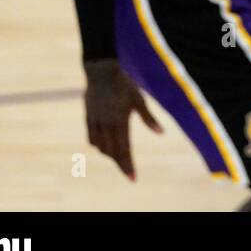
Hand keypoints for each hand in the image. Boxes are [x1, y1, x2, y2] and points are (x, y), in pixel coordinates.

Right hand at [83, 58, 161, 180]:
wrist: (101, 72)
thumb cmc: (124, 85)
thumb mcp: (139, 100)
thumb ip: (149, 118)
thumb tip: (161, 133)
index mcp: (120, 121)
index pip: (124, 150)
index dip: (128, 165)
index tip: (132, 178)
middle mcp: (106, 124)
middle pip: (112, 152)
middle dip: (120, 163)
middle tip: (129, 170)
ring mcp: (95, 122)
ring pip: (101, 148)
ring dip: (110, 155)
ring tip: (120, 158)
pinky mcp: (88, 119)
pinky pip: (92, 139)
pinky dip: (99, 146)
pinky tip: (106, 146)